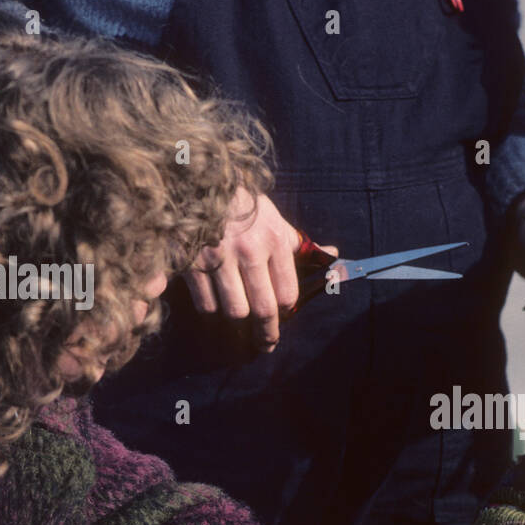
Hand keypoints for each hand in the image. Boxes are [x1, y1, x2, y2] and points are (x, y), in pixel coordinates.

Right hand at [184, 187, 335, 350]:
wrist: (195, 179)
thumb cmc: (241, 203)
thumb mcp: (274, 218)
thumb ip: (299, 244)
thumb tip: (334, 255)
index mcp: (272, 238)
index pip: (288, 292)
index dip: (288, 310)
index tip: (284, 317)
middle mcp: (247, 250)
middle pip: (263, 310)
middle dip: (267, 333)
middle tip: (266, 344)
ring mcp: (216, 258)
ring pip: (234, 312)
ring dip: (240, 326)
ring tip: (241, 332)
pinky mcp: (189, 264)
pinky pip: (206, 304)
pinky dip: (213, 312)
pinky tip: (217, 311)